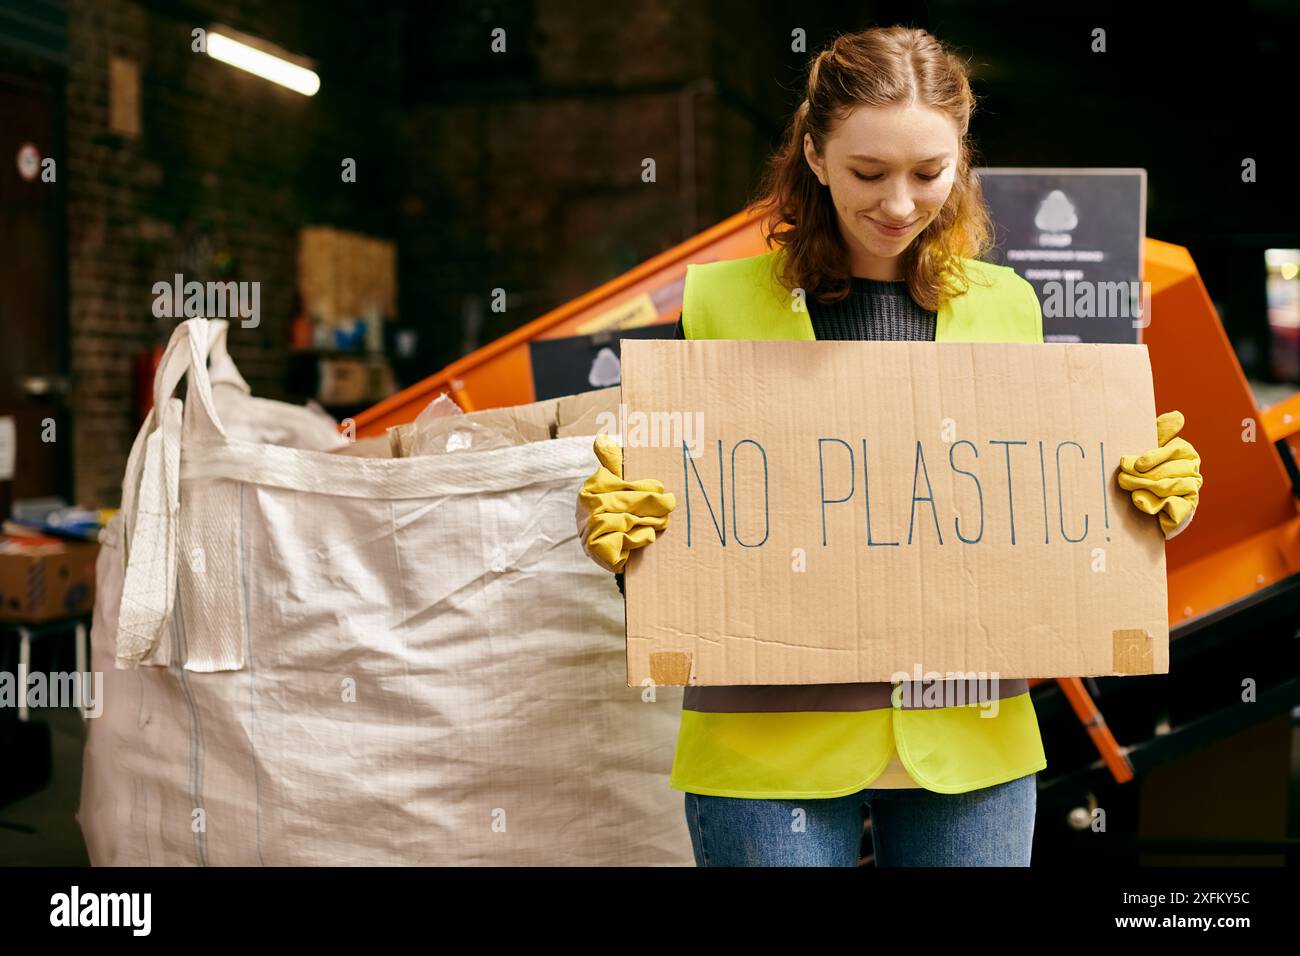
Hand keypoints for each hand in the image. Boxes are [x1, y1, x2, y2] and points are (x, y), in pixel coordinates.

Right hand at [575, 434, 675, 572]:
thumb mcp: (614, 483)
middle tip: (670, 504)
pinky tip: (645, 537)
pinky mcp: (595, 548)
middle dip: (652, 505)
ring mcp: (589, 528)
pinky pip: (623, 541)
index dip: (644, 487)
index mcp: (591, 486)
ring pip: (626, 521)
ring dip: (648, 522)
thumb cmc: (614, 509)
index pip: (621, 483)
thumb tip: (601, 437)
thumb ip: (611, 461)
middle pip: (626, 502)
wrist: (604, 546)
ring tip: (661, 522)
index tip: (660, 488)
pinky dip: (637, 540)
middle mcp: (587, 506)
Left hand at [1117, 410, 1201, 538]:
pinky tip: (1139, 501)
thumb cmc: (1144, 469)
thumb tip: (1177, 416)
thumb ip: (1159, 431)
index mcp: (1185, 451)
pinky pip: (1173, 507)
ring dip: (1143, 489)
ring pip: (1167, 488)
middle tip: (1122, 479)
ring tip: (1129, 490)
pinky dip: (1154, 504)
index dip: (1153, 456)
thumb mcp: (1147, 447)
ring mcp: (1191, 490)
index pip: (1175, 449)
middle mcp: (1193, 470)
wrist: (1143, 503)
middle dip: (1140, 476)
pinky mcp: (1187, 509)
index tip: (1133, 463)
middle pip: (1166, 471)